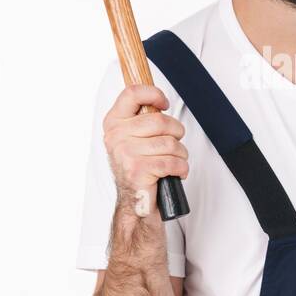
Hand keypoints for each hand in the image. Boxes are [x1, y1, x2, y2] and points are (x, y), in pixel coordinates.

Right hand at [103, 84, 188, 216]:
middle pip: (160, 121)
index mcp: (114, 123)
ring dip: (180, 154)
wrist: (135, 201)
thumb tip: (159, 101)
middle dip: (176, 133)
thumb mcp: (134, 137)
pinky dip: (181, 168)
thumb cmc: (140, 166)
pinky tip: (174, 172)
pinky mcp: (138, 169)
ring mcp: (125, 153)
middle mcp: (116, 136)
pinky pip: (173, 161)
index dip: (153, 94)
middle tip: (174, 143)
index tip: (164, 104)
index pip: (132, 93)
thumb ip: (142, 117)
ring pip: (170, 143)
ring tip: (173, 161)